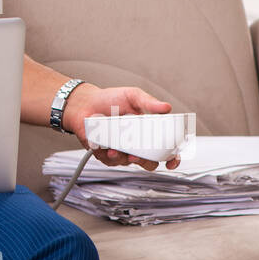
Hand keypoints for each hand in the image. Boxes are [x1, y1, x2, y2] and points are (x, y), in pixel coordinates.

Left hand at [63, 83, 181, 172]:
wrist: (86, 103)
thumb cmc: (110, 100)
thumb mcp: (132, 96)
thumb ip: (149, 102)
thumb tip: (166, 107)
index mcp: (148, 132)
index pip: (165, 149)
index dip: (172, 158)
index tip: (171, 162)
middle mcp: (137, 144)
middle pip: (149, 163)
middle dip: (144, 161)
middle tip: (137, 155)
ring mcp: (122, 151)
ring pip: (127, 162)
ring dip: (121, 155)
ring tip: (113, 146)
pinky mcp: (106, 155)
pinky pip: (109, 160)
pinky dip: (106, 152)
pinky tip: (102, 142)